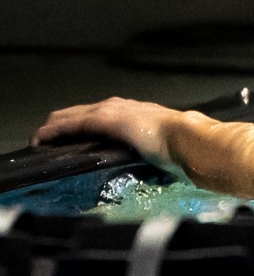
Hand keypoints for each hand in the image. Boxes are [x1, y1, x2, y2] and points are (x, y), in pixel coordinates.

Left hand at [33, 97, 187, 170]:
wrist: (189, 138)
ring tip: (41, 141)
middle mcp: (120, 106)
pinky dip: (52, 132)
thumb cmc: (184, 145)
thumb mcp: (163, 147)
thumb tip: (155, 170)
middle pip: (80, 112)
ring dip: (54, 128)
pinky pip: (70, 124)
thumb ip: (152, 152)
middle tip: (49, 142)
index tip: (72, 139)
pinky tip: (41, 140)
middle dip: (62, 125)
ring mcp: (110, 111)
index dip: (82, 124)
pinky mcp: (102, 120)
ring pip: (71, 116)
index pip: (100, 114)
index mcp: (135, 112)